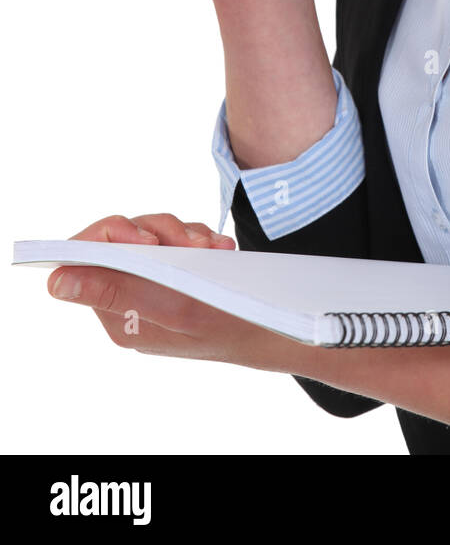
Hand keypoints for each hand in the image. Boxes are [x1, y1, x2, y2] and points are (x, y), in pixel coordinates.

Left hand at [45, 213, 299, 372]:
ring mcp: (153, 286)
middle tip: (193, 244)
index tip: (147, 240)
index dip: (110, 236)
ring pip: (150, 234)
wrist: (281, 330)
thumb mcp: (176, 308)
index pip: (85, 260)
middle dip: (160, 231)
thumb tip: (56, 282)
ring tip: (214, 250)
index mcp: (119, 315)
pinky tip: (221, 251)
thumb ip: (115, 291)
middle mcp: (129, 300)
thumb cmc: (234, 327)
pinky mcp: (175, 275)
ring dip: (185, 234)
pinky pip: (173, 238)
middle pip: (121, 239)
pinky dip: (198, 238)